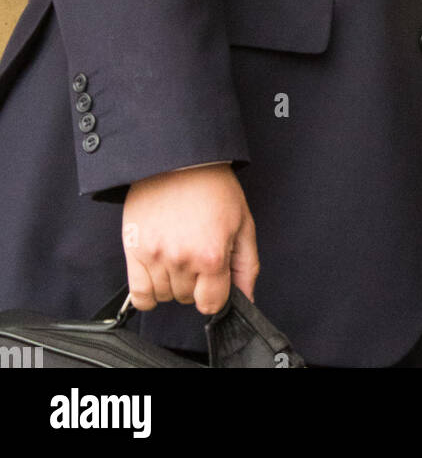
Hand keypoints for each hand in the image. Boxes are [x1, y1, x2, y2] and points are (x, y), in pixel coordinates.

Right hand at [122, 163, 258, 314]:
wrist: (179, 158)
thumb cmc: (213, 186)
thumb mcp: (243, 223)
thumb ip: (246, 267)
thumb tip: (246, 299)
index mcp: (211, 255)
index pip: (211, 304)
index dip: (215, 293)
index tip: (214, 278)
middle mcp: (181, 259)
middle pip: (187, 299)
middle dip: (194, 282)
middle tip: (196, 251)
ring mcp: (155, 256)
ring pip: (165, 296)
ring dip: (172, 283)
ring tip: (177, 251)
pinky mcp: (134, 250)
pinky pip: (139, 295)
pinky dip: (148, 293)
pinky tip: (157, 273)